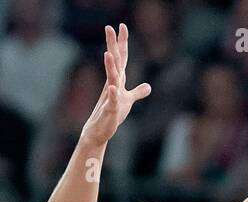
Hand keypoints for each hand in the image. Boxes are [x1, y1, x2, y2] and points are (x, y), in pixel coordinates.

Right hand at [80, 24, 151, 148]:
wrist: (99, 129)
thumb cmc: (112, 114)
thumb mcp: (128, 101)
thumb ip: (138, 92)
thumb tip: (148, 87)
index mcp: (117, 80)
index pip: (121, 58)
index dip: (122, 42)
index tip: (122, 26)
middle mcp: (112, 84)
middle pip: (114, 62)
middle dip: (112, 45)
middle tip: (109, 27)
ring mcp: (111, 96)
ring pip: (111, 78)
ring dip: (110, 67)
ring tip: (108, 53)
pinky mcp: (111, 110)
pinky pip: (112, 100)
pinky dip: (113, 94)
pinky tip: (112, 87)